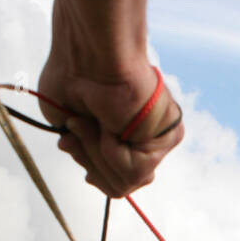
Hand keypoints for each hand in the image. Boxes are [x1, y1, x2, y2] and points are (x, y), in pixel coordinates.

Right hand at [38, 0, 183, 197]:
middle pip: (121, 187)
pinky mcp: (169, 136)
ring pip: (125, 183)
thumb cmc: (72, 77)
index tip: (71, 145)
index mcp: (127, 137)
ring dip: (96, 154)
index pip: (118, 181)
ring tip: (90, 121)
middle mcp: (147, 141)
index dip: (93, 173)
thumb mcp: (70, 124)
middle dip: (91, 164)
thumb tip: (94, 176)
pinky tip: (109, 124)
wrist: (87, 53)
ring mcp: (159, 140)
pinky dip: (110, 151)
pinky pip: (134, 170)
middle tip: (78, 127)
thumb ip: (86, 152)